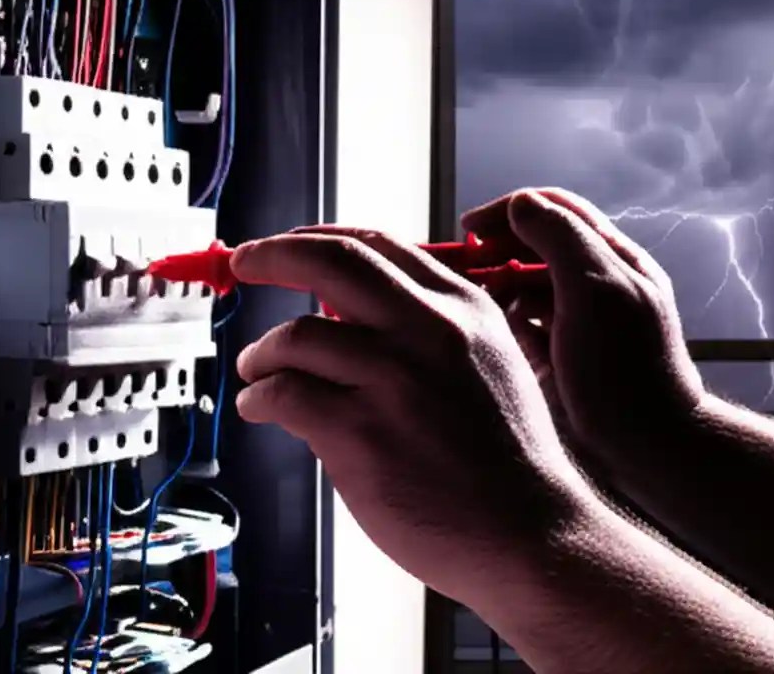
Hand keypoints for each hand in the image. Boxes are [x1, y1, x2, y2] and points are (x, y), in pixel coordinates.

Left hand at [229, 226, 590, 607]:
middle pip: (331, 263)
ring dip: (260, 354)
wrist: (528, 533)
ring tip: (255, 372)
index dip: (319, 239)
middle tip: (245, 262)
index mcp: (464, 310)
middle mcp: (428, 332)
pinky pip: (283, 394)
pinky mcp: (359, 432)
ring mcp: (392, 380)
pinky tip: (259, 407)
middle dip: (272, 256)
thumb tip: (346, 312)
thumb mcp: (488, 366)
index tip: (287, 246)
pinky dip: (258, 397)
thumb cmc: (506, 462)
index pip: (378, 245)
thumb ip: (429, 332)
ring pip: (295, 336)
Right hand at [458, 188, 706, 469]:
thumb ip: (559, 239)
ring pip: (528, 286)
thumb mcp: (594, 290)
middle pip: (536, 245)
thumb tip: (520, 204)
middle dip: (497, 252)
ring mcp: (582, 320)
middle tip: (465, 271)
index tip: (468, 231)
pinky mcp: (567, 354)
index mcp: (613, 258)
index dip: (507, 212)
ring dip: (500, 291)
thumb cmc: (626, 372)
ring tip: (481, 308)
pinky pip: (529, 327)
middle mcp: (598, 283)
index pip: (554, 208)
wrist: (647, 447)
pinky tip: (505, 341)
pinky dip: (511, 326)